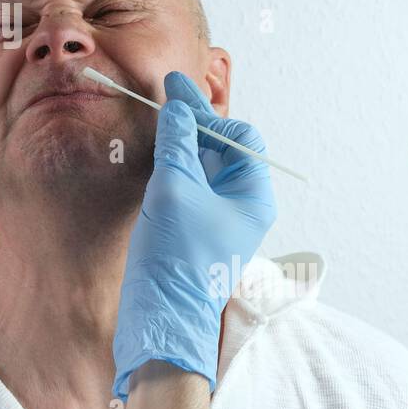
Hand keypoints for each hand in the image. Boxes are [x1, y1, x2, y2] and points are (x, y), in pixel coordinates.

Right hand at [112, 71, 276, 399]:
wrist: (160, 317)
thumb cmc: (176, 257)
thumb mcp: (175, 189)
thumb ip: (177, 142)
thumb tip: (178, 106)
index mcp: (253, 195)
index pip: (239, 136)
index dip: (207, 112)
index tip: (174, 91)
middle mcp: (243, 205)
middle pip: (222, 148)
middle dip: (194, 124)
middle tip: (163, 99)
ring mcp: (219, 219)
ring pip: (204, 166)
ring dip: (181, 143)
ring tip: (157, 123)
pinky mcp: (196, 229)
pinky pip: (190, 186)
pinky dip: (173, 166)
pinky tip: (153, 156)